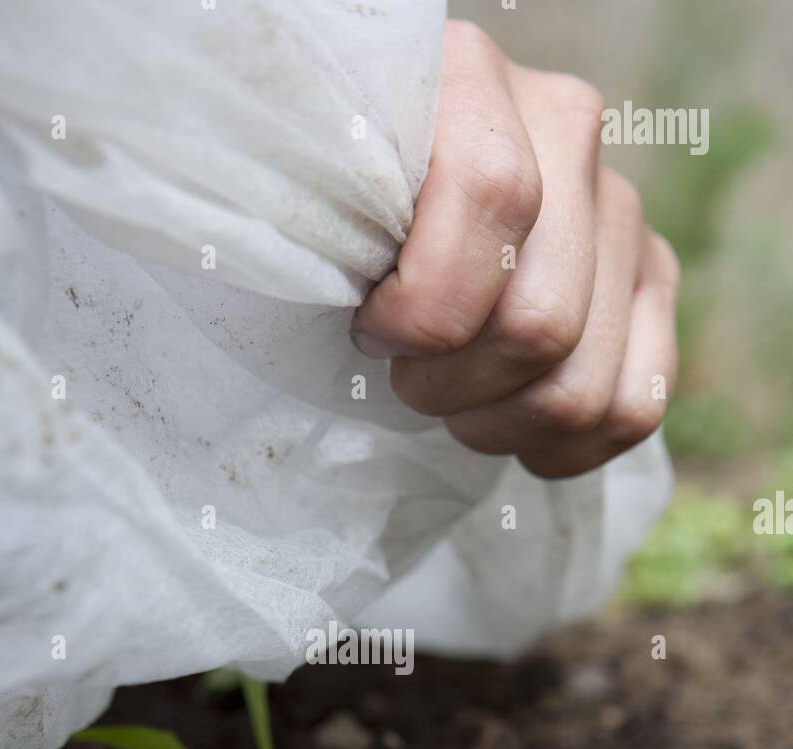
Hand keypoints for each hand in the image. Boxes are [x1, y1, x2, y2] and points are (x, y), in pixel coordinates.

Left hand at [352, 21, 679, 478]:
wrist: (387, 204)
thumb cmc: (334, 222)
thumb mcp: (316, 207)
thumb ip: (340, 230)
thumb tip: (382, 323)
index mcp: (473, 80)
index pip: (492, 199)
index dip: (423, 306)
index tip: (371, 331)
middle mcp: (568, 133)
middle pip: (540, 324)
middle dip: (451, 386)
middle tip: (408, 378)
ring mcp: (622, 210)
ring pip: (583, 386)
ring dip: (498, 425)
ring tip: (453, 402)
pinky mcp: (652, 279)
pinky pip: (635, 407)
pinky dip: (562, 448)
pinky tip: (510, 429)